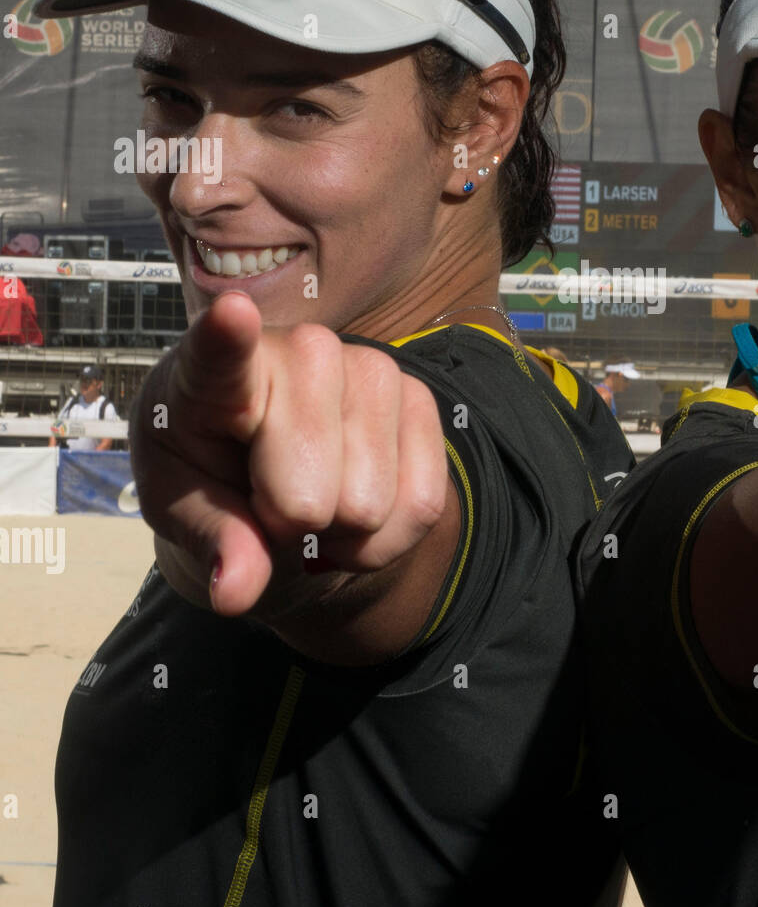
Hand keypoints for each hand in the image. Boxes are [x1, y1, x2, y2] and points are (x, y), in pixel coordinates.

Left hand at [129, 290, 448, 618]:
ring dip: (342, 536)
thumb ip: (213, 544)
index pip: (220, 355)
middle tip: (272, 509)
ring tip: (314, 509)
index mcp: (211, 374)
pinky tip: (356, 518)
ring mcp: (369, 366)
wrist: (278, 471)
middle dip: (291, 527)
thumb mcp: (186, 514)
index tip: (233, 314)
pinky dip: (388, 540)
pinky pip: (422, 506)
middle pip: (306, 492)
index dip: (228, 339)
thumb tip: (237, 591)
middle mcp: (300, 351)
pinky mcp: (420, 396)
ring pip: (368, 505)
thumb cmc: (213, 478)